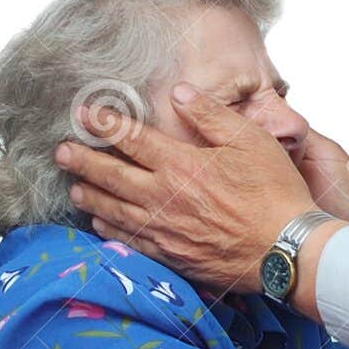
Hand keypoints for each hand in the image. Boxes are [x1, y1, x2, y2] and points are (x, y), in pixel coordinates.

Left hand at [55, 83, 315, 292]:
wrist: (287, 250)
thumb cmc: (276, 193)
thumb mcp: (251, 140)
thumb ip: (211, 115)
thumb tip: (179, 93)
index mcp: (183, 165)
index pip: (132, 139)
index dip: (105, 124)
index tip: (85, 114)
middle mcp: (165, 198)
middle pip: (112, 176)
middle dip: (83, 161)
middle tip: (61, 152)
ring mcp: (166, 230)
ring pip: (114, 211)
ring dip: (90, 196)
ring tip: (74, 187)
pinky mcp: (173, 256)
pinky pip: (130, 240)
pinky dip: (109, 229)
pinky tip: (100, 224)